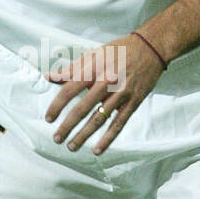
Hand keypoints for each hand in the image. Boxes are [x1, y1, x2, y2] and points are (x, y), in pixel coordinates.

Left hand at [45, 33, 164, 153]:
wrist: (151, 48)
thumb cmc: (119, 50)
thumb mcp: (95, 54)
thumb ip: (72, 68)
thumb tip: (49, 76)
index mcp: (94, 68)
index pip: (70, 90)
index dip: (57, 105)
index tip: (49, 118)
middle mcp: (106, 82)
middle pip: (82, 108)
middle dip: (68, 125)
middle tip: (57, 138)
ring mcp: (121, 94)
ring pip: (99, 119)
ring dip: (84, 135)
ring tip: (71, 146)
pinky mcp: (133, 102)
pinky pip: (118, 123)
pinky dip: (108, 138)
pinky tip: (97, 150)